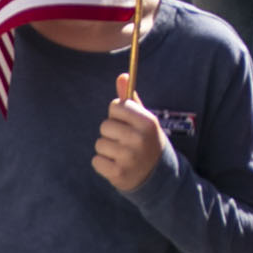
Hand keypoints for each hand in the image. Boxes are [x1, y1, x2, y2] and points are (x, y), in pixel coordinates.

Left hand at [91, 72, 165, 192]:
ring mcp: (129, 157)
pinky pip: (96, 160)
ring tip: (122, 154)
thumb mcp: (143, 120)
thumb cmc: (146, 141)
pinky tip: (117, 165)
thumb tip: (122, 76)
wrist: (156, 176)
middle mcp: (139, 139)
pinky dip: (103, 163)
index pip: (116, 107)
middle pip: (105, 125)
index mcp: (147, 122)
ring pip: (99, 143)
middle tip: (125, 141)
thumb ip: (130, 100)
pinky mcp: (119, 173)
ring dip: (107, 148)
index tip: (127, 123)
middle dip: (111, 132)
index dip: (118, 115)